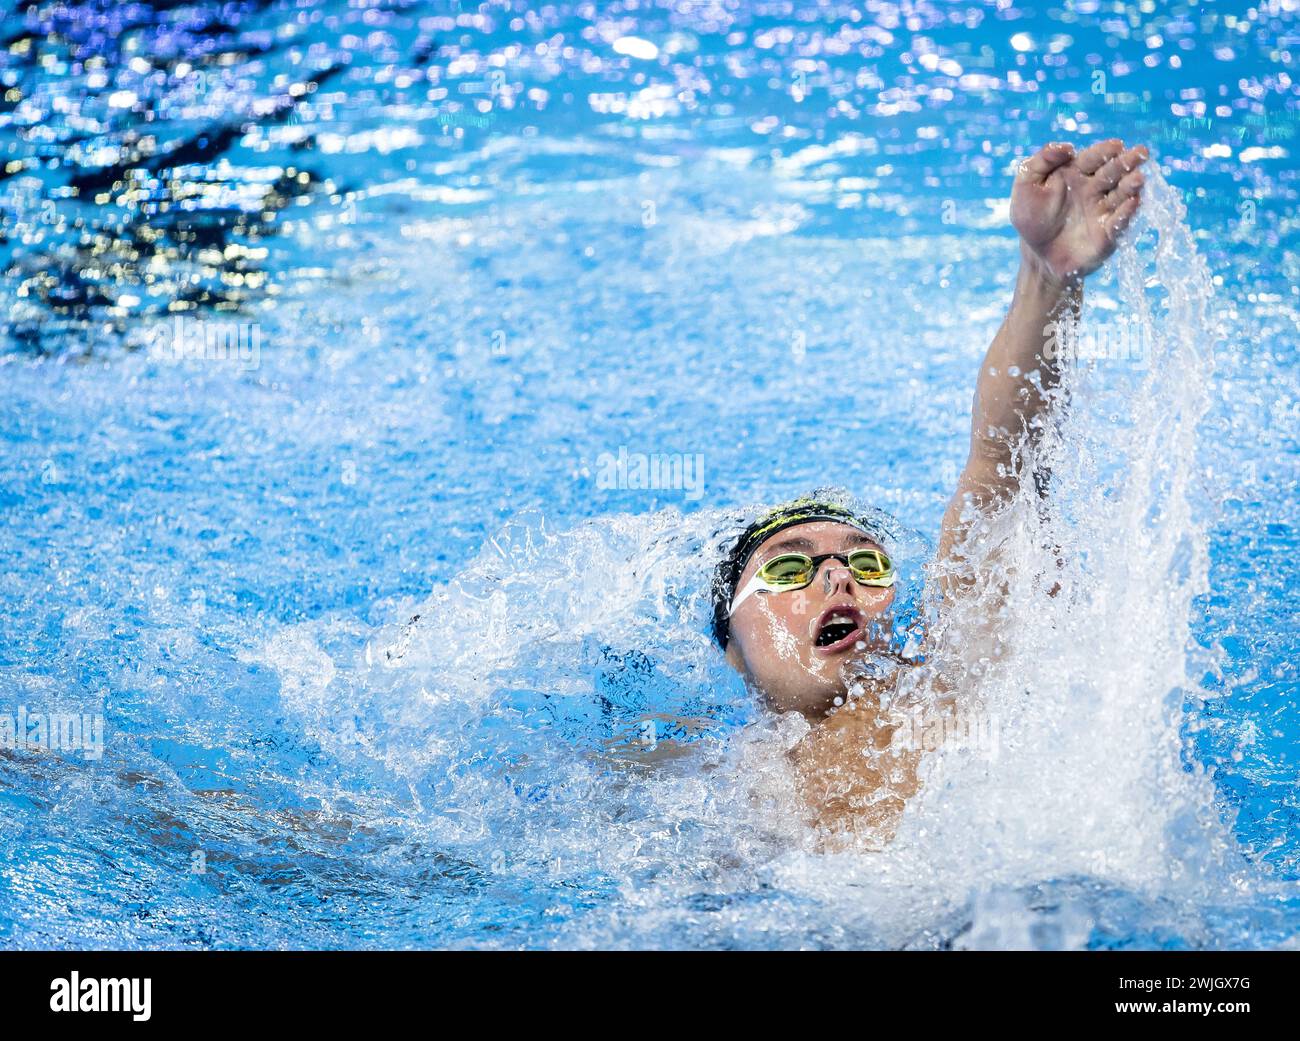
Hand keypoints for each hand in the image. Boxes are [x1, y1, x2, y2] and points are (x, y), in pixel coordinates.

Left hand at [1010, 138, 1148, 286]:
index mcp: (1076, 172)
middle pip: (1113, 172)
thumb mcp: (1026, 186)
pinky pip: (1120, 221)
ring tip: (1139, 178)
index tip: (1116, 145)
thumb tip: (1068, 147)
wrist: (1037, 255)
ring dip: (1131, 185)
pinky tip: (1133, 202)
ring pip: (1121, 194)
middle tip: (1141, 153)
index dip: (1105, 151)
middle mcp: (1094, 188)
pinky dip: (1127, 212)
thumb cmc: (1032, 218)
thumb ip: (1041, 161)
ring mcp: (1104, 210)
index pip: (1093, 158)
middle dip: (1127, 162)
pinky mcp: (1109, 233)